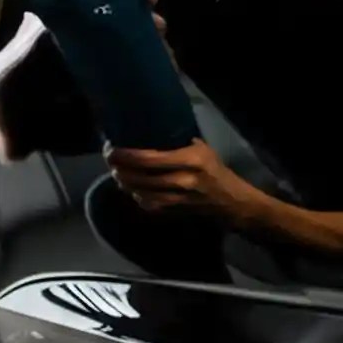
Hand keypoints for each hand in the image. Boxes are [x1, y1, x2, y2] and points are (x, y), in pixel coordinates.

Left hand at [106, 139, 256, 220]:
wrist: (232, 201)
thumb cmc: (215, 168)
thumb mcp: (201, 148)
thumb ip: (176, 143)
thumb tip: (148, 130)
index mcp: (190, 160)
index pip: (149, 159)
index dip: (126, 155)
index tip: (113, 149)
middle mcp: (182, 180)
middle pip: (140, 177)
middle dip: (120, 168)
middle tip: (110, 159)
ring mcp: (178, 199)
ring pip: (141, 193)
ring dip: (125, 183)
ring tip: (117, 172)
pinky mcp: (175, 212)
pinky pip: (148, 205)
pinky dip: (136, 197)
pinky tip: (131, 188)